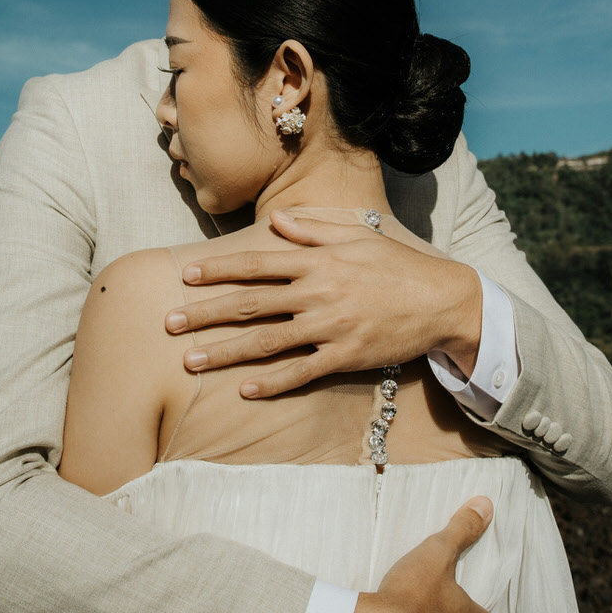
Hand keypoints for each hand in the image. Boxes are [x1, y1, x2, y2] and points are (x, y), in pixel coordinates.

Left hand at [165, 210, 482, 396]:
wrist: (442, 300)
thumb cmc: (396, 265)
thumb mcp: (356, 236)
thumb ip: (312, 230)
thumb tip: (276, 221)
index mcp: (317, 261)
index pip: (257, 264)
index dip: (218, 270)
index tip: (185, 275)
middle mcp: (318, 292)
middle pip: (251, 304)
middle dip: (206, 314)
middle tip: (169, 323)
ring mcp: (331, 327)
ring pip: (268, 342)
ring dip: (226, 352)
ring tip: (190, 361)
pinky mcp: (347, 356)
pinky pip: (302, 372)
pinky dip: (272, 383)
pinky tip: (244, 390)